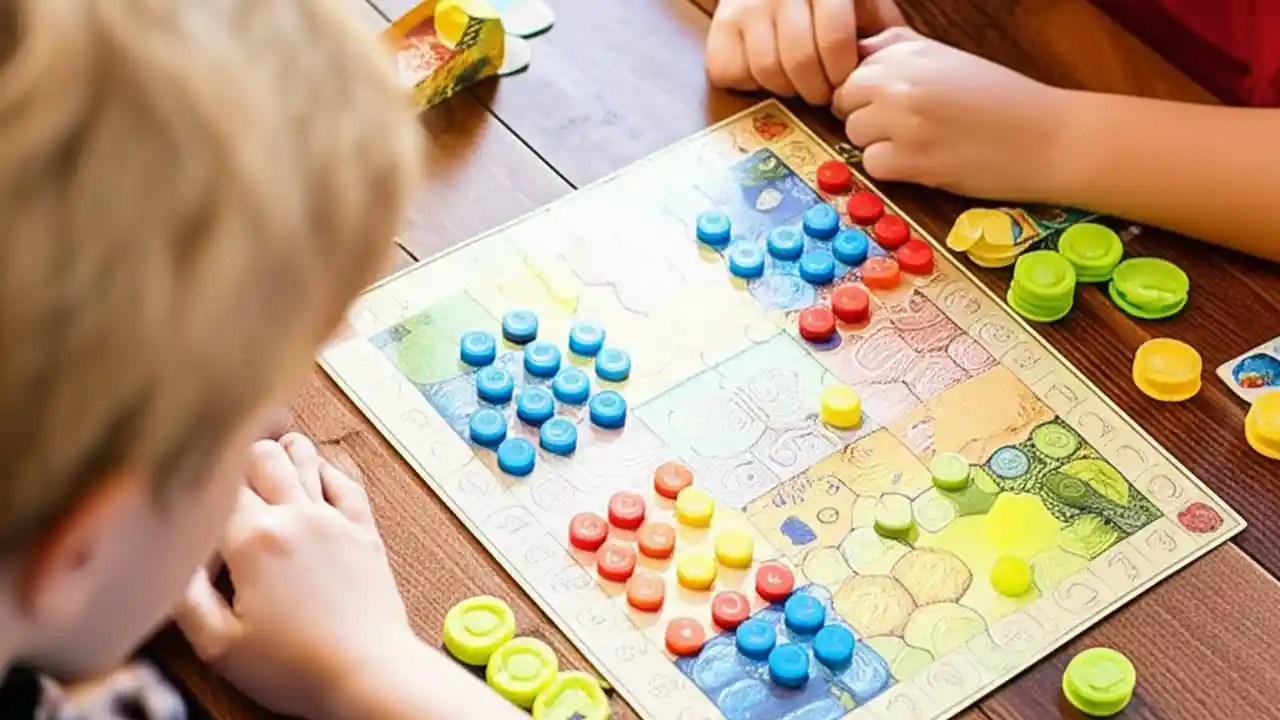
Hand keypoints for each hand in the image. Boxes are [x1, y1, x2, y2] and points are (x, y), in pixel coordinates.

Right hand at [175, 434, 413, 718]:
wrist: (369, 675)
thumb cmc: (297, 667)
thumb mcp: (218, 644)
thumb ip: (183, 596)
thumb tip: (165, 560)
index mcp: (254, 539)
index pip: (215, 482)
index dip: (198, 488)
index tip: (189, 503)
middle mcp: (296, 516)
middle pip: (259, 454)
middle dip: (237, 462)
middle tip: (224, 488)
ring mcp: (333, 519)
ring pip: (303, 456)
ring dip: (281, 456)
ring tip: (264, 475)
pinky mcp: (363, 531)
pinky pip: (345, 480)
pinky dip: (325, 471)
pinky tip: (312, 481)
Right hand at [706, 0, 904, 104]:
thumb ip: (879, 23)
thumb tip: (890, 63)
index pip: (834, 41)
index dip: (842, 73)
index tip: (845, 83)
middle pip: (799, 63)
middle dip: (816, 89)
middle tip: (822, 91)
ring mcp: (746, 7)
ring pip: (766, 71)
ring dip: (785, 88)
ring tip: (796, 82)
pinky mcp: (720, 25)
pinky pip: (731, 72)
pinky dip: (748, 83)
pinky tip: (763, 73)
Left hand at [833, 27, 1069, 200]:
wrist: (1050, 137)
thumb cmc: (1002, 100)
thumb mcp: (947, 59)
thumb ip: (899, 53)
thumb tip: (854, 56)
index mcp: (909, 50)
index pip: (849, 67)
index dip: (864, 89)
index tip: (887, 101)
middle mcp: (901, 80)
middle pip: (844, 100)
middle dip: (864, 114)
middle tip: (902, 126)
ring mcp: (904, 120)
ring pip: (855, 134)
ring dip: (879, 143)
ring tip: (921, 142)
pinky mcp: (911, 160)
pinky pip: (871, 165)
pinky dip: (892, 169)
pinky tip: (926, 161)